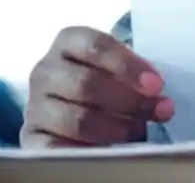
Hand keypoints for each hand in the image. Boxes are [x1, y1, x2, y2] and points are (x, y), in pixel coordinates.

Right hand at [21, 26, 174, 147]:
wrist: (70, 105)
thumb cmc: (104, 81)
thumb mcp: (116, 68)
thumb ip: (134, 75)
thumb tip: (160, 97)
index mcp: (68, 42)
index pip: (96, 46)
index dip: (128, 65)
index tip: (156, 84)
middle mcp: (45, 70)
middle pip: (87, 84)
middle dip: (130, 100)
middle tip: (160, 111)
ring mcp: (36, 106)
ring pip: (78, 120)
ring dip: (118, 128)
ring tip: (141, 131)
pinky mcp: (33, 138)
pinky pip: (60, 149)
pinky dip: (89, 150)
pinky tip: (111, 151)